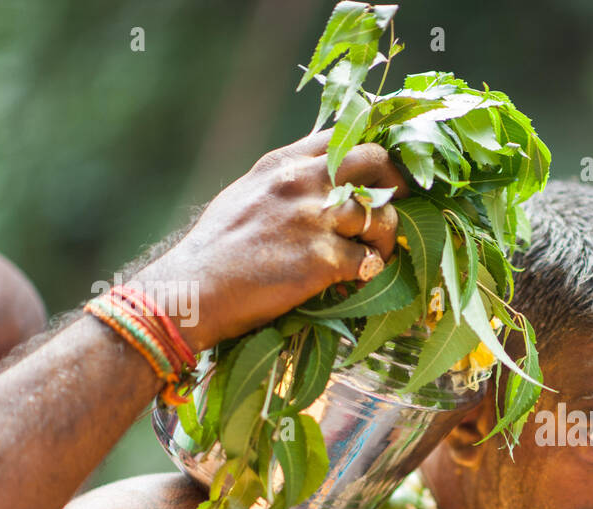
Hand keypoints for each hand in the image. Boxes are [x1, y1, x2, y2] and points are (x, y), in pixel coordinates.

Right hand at [134, 128, 409, 352]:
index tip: (383, 170)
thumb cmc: (216, 250)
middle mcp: (301, 182)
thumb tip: (320, 178)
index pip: (343, 134)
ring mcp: (313, 219)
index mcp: (282, 163)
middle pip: (375, 160)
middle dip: (395, 182)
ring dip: (386, 238)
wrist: (194, 290)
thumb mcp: (247, 195)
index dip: (372, 150)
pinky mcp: (322, 259)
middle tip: (398, 205)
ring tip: (374, 253)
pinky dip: (371, 270)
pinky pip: (371, 259)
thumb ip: (285, 182)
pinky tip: (358, 276)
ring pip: (381, 216)